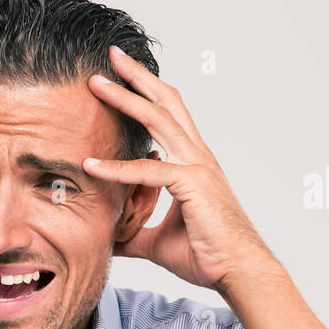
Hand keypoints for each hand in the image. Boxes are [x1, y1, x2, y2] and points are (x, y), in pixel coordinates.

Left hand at [82, 45, 278, 293]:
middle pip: (166, 102)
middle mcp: (196, 156)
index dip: (145, 93)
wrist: (239, 273)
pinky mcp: (193, 185)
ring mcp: (197, 166)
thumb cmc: (207, 255)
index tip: (119, 76)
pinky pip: (149, 171)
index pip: (168, 116)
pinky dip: (118, 168)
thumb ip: (132, 231)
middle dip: (137, 76)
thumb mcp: (156, 241)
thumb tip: (105, 236)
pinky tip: (90, 165)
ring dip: (125, 99)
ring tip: (96, 83)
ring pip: (159, 121)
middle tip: (110, 55)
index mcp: (191, 162)